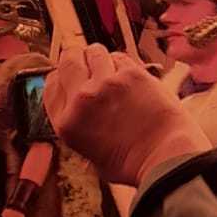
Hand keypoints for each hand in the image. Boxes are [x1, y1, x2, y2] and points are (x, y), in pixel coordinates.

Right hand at [45, 45, 211, 186]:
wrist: (166, 159)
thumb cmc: (134, 164)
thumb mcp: (91, 156)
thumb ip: (80, 130)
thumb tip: (82, 113)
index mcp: (67, 123)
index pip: (51, 84)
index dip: (62, 76)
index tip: (72, 77)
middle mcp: (81, 100)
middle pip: (68, 60)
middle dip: (78, 58)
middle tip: (89, 63)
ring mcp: (105, 84)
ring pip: (94, 52)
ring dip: (102, 58)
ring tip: (112, 69)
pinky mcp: (131, 74)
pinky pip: (121, 57)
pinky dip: (124, 63)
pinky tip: (132, 76)